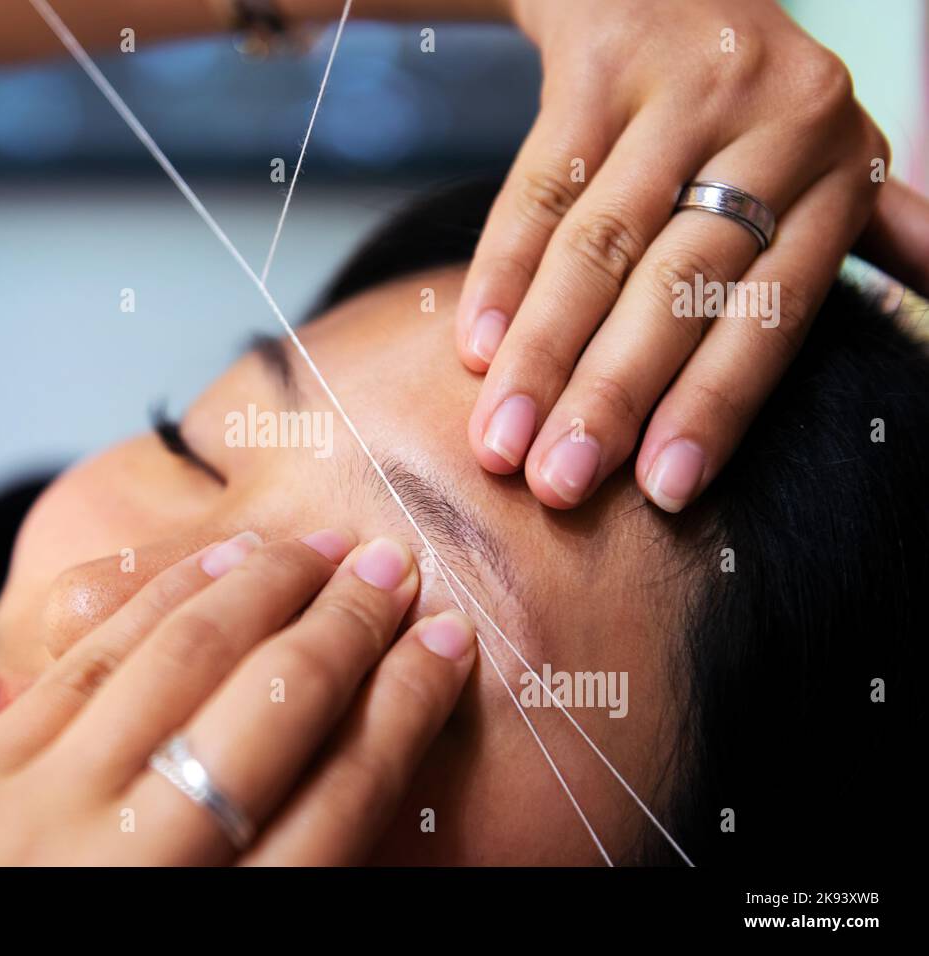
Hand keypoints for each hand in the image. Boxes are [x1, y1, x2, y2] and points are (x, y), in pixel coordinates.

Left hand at [0, 530, 475, 864]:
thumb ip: (263, 880)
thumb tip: (339, 790)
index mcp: (214, 931)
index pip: (346, 796)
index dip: (406, 706)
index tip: (446, 646)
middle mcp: (143, 864)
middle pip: (277, 708)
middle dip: (350, 628)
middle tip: (396, 573)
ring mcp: (45, 809)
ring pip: (185, 660)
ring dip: (267, 589)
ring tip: (322, 551)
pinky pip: (89, 660)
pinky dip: (164, 598)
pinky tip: (217, 564)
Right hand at [457, 0, 926, 511]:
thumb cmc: (747, 101)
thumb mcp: (832, 156)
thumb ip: (888, 234)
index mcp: (838, 168)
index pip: (770, 312)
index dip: (712, 406)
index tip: (659, 491)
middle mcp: (774, 122)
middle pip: (678, 286)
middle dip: (612, 395)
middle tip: (558, 484)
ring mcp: (682, 87)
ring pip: (600, 245)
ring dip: (542, 354)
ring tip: (501, 443)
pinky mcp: (598, 66)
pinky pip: (540, 188)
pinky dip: (503, 274)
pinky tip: (475, 349)